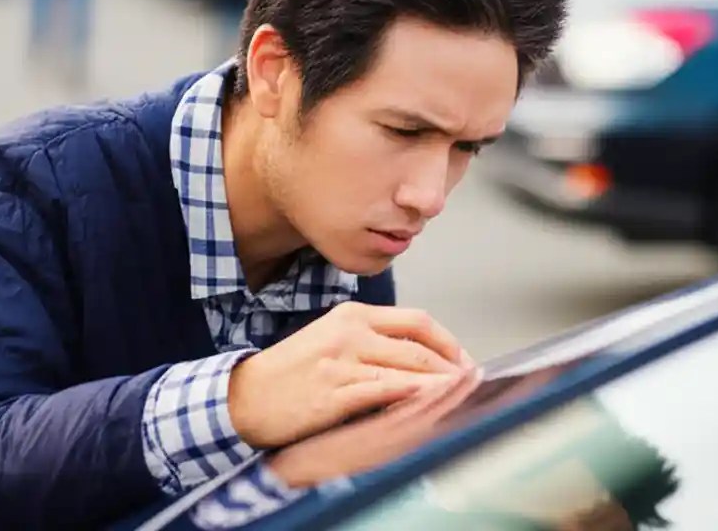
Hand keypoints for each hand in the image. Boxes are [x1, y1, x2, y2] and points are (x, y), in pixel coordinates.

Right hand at [228, 302, 469, 448]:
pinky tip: (431, 402)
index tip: (463, 358)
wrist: (246, 397)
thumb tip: (419, 357)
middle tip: (470, 380)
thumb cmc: (290, 373)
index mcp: (352, 315)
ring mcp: (343, 361)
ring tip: (462, 392)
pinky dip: (413, 396)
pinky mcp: (336, 391)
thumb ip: (372, 342)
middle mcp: (350, 332)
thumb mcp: (332, 341)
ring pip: (407, 367)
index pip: (415, 319)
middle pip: (417, 344)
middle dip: (451, 364)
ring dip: (440, 382)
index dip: (446, 340)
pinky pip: (385, 391)